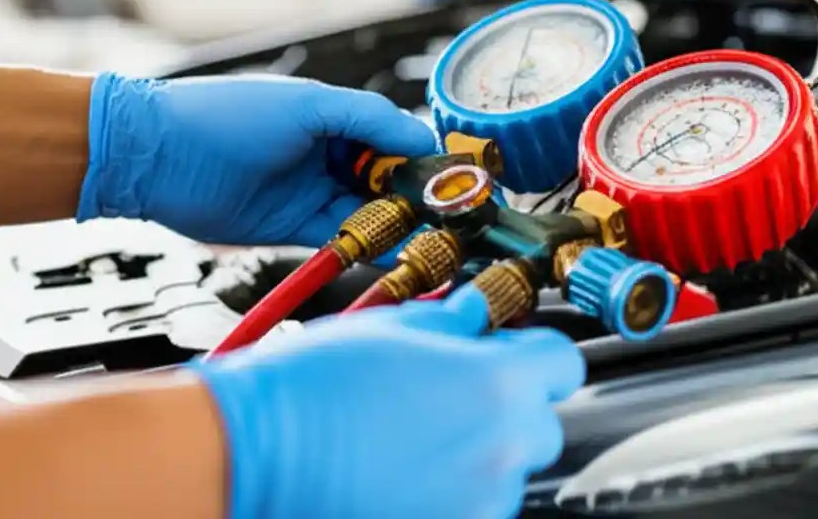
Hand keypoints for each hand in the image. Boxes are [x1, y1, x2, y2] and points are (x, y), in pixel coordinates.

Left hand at [77, 73, 433, 246]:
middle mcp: (329, 154)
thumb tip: (424, 139)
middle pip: (390, 180)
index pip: (398, 139)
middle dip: (419, 198)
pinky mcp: (295, 228)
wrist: (155, 156)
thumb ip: (370, 119)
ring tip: (432, 239)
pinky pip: (344, 239)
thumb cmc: (224, 115)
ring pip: (371, 213)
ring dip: (400, 226)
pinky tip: (396, 252)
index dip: (426, 160)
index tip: (456, 180)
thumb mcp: (308, 105)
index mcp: (337, 117)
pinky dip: (370, 247)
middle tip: (450, 217)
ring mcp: (313, 192)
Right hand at [189, 288, 584, 518]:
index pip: (562, 362)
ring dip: (477, 453)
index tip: (510, 351)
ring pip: (506, 470)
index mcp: (500, 385)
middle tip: (451, 395)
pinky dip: (450, 491)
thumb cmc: (313, 388)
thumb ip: (455, 324)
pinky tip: (403, 470)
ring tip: (413, 436)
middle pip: (539, 422)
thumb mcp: (395, 329)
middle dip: (507, 407)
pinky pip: (471, 505)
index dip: (533, 352)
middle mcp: (503, 448)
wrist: (255, 452)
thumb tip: (476, 318)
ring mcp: (479, 500)